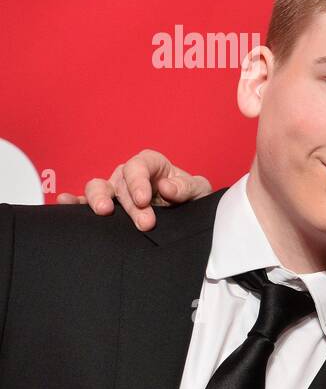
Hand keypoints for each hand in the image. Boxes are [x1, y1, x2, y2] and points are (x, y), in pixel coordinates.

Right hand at [55, 149, 211, 231]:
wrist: (185, 212)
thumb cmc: (190, 195)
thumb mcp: (198, 189)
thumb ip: (186, 187)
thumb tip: (166, 188)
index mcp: (151, 164)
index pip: (139, 165)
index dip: (139, 181)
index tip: (144, 200)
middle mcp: (128, 174)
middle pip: (121, 183)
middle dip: (130, 204)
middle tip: (144, 223)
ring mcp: (114, 190)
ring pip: (97, 188)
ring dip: (98, 199)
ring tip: (103, 212)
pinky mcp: (106, 206)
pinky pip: (84, 202)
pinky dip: (73, 202)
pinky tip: (65, 202)